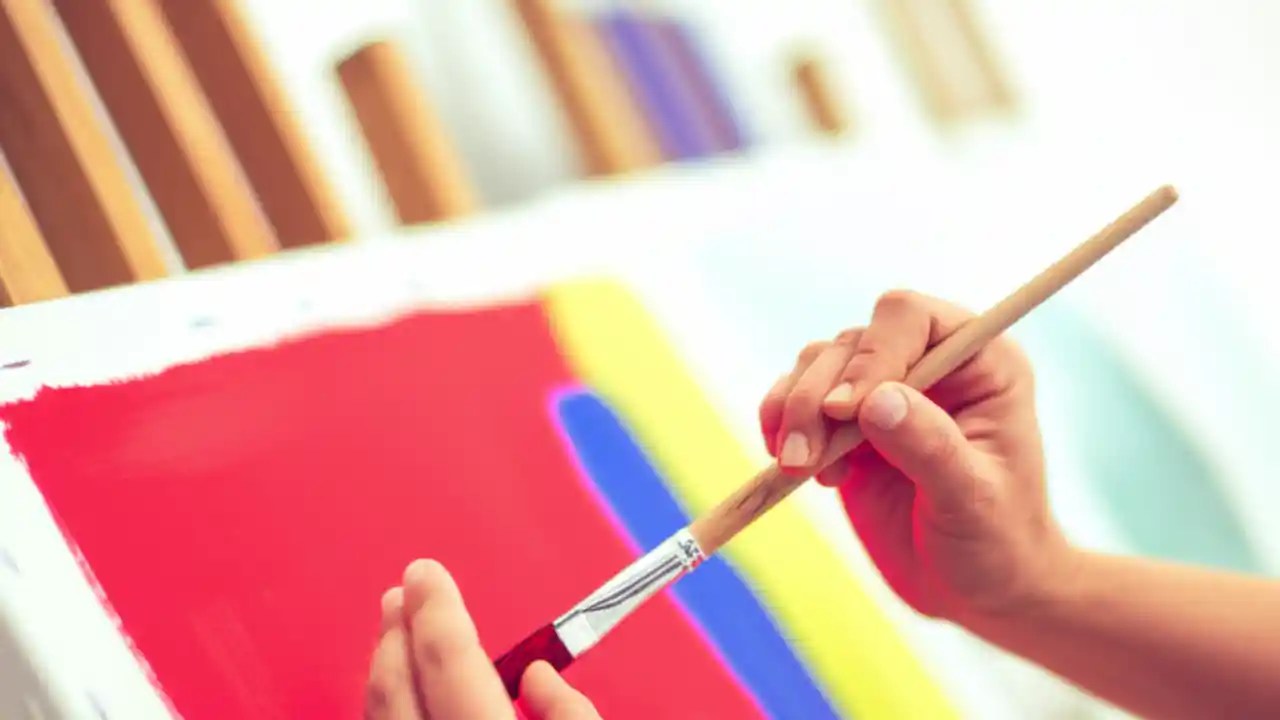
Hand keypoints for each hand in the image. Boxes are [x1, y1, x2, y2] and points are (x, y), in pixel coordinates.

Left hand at [366, 559, 600, 719]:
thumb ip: (571, 717)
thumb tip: (537, 676)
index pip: (451, 666)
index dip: (437, 612)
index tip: (426, 572)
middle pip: (399, 691)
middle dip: (398, 635)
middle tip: (403, 592)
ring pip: (381, 719)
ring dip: (386, 672)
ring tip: (395, 634)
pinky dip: (389, 710)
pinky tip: (402, 696)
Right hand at [758, 290, 1076, 621]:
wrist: (977, 590)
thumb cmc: (997, 543)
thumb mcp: (973, 499)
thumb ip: (929, 446)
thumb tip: (874, 401)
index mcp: (979, 363)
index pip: (909, 319)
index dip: (871, 355)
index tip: (845, 412)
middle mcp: (930, 363)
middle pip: (852, 342)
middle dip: (817, 397)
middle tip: (802, 461)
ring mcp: (884, 392)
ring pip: (817, 365)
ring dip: (794, 412)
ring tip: (797, 468)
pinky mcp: (846, 425)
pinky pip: (797, 401)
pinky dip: (781, 427)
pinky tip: (799, 470)